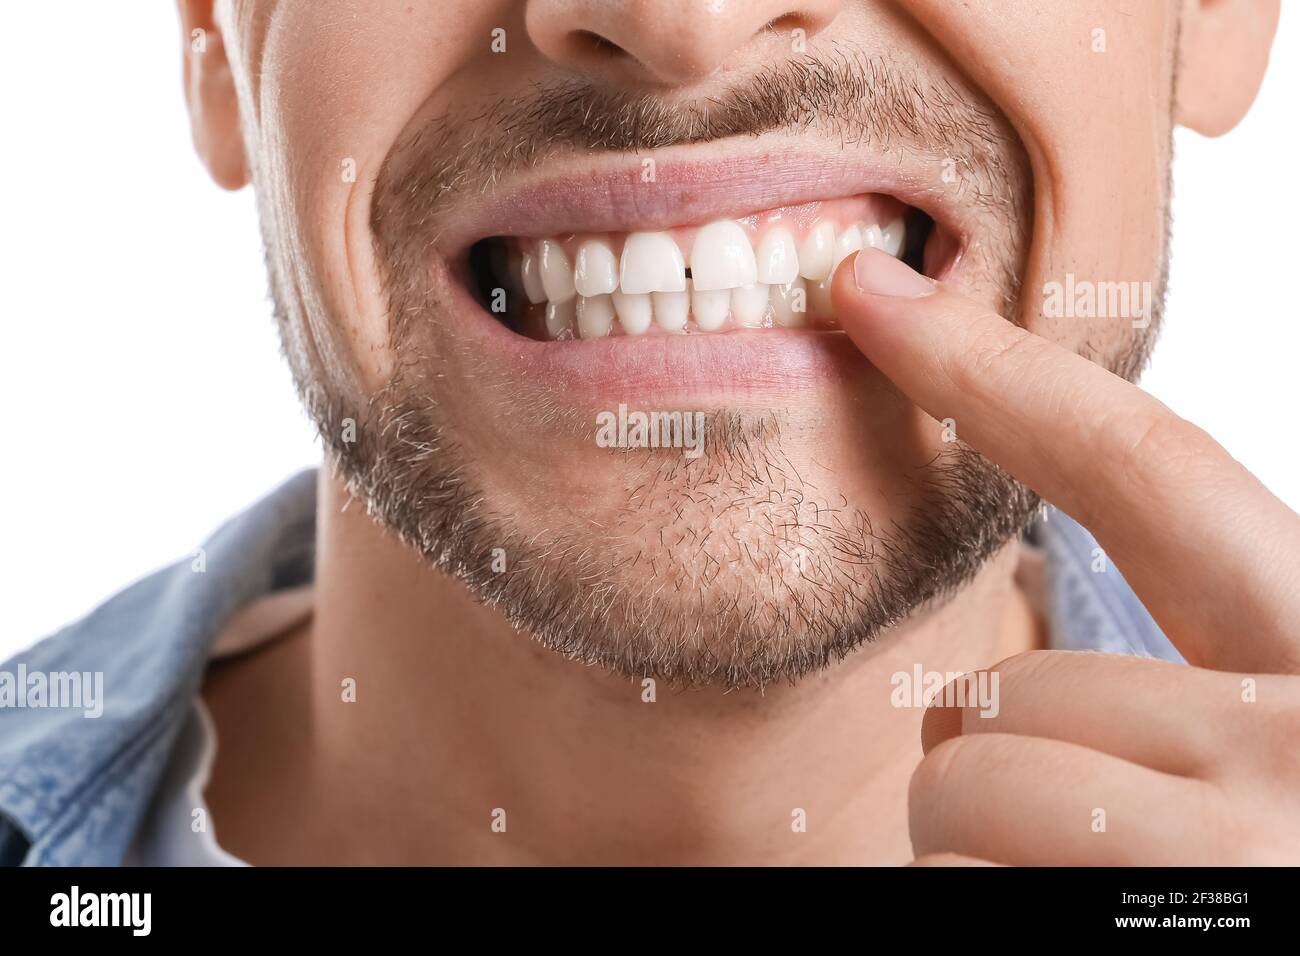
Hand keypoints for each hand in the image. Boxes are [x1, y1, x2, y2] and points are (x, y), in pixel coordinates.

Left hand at [833, 248, 1299, 865]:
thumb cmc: (1268, 861)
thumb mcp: (1260, 766)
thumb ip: (1169, 709)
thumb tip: (988, 700)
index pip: (1153, 472)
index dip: (998, 373)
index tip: (869, 297)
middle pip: (1018, 686)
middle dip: (991, 763)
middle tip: (1081, 851)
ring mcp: (1253, 846)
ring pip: (974, 784)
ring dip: (984, 858)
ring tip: (1100, 895)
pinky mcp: (1195, 914)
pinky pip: (964, 864)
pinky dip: (980, 896)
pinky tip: (1101, 921)